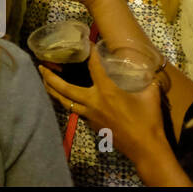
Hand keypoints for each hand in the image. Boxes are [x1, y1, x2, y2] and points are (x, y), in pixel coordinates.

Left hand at [40, 45, 168, 165]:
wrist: (146, 148)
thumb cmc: (149, 120)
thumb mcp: (151, 94)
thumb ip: (147, 79)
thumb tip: (147, 68)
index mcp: (107, 90)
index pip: (93, 66)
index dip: (90, 53)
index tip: (86, 43)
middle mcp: (93, 102)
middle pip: (65, 88)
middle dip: (50, 77)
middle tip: (41, 66)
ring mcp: (90, 115)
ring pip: (65, 102)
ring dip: (53, 91)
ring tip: (44, 81)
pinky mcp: (92, 125)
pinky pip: (75, 111)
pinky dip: (68, 103)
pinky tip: (66, 99)